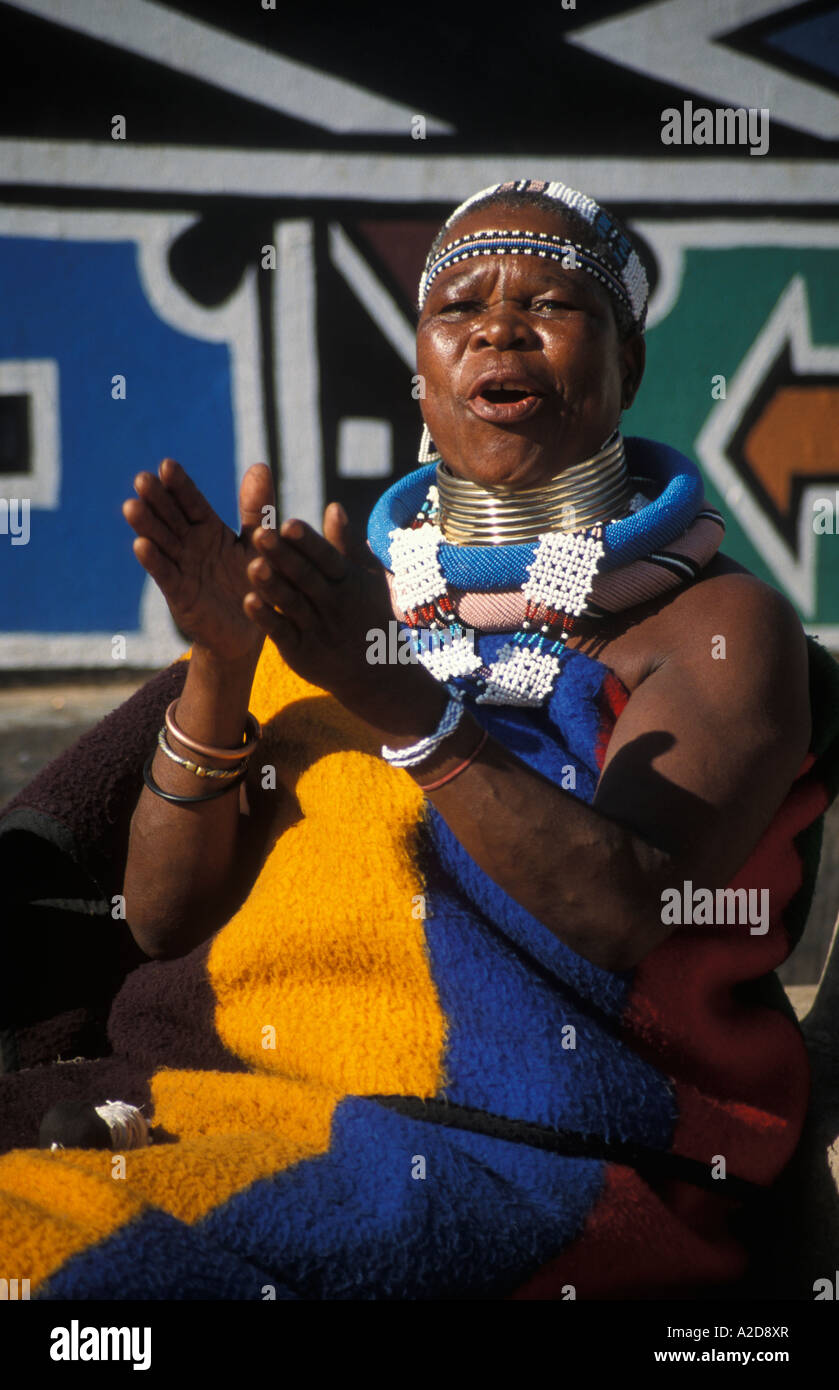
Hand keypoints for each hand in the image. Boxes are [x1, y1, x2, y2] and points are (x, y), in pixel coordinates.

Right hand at [123, 458, 275, 665]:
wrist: (249, 630)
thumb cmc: (253, 582)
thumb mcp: (258, 542)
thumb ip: (257, 508)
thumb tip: (260, 465)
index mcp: (208, 528)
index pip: (191, 502)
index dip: (179, 485)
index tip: (166, 464)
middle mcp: (190, 544)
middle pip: (170, 517)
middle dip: (157, 499)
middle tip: (142, 479)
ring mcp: (182, 568)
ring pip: (161, 542)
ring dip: (146, 525)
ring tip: (132, 506)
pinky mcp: (180, 594)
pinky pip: (166, 575)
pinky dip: (154, 560)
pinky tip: (141, 545)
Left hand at [243, 502, 417, 719]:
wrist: (376, 674)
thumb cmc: (368, 614)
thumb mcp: (366, 579)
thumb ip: (347, 544)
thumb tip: (333, 507)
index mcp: (349, 581)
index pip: (328, 558)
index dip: (309, 542)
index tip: (289, 523)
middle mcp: (334, 604)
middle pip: (305, 577)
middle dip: (283, 556)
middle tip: (260, 534)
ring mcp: (317, 629)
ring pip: (291, 603)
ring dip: (272, 585)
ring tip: (252, 565)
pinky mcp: (301, 652)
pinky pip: (281, 633)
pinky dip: (266, 618)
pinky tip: (248, 601)